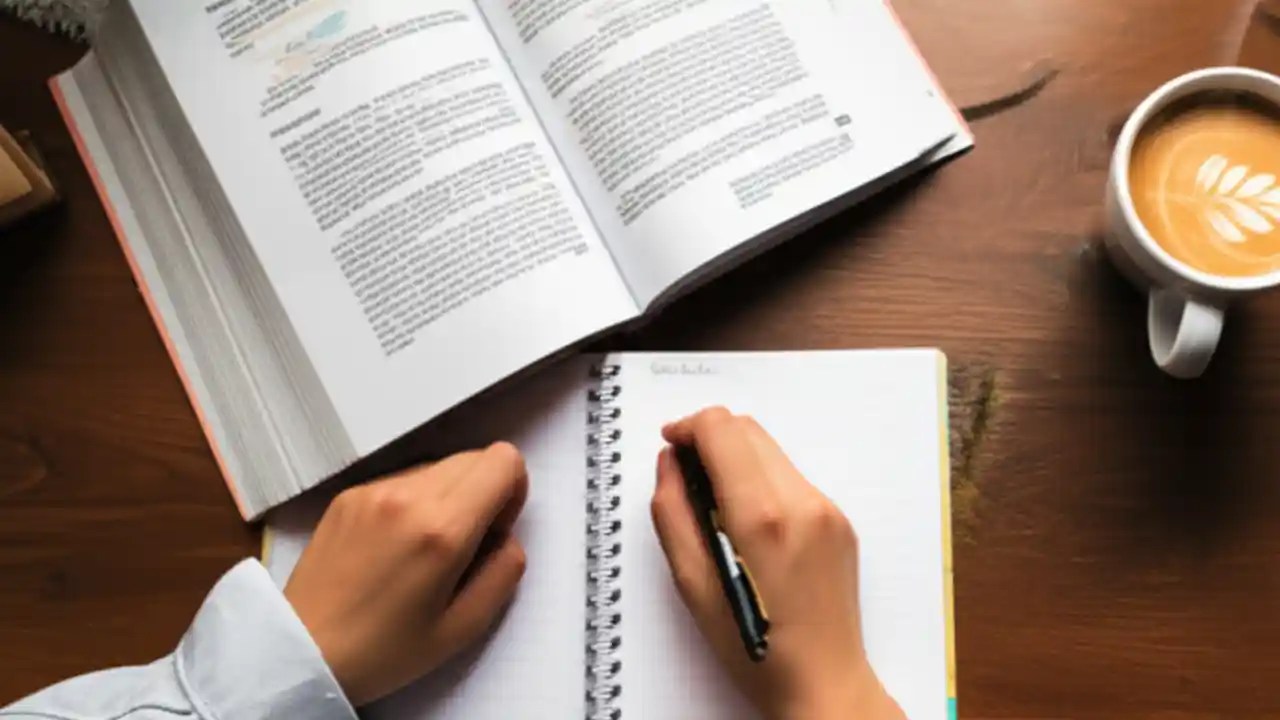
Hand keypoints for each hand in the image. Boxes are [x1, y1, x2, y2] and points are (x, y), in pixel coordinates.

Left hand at [284, 443, 528, 705]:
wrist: (304, 651)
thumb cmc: (383, 651)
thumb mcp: (464, 628)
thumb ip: (504, 572)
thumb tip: (507, 536)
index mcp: (442, 530)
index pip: (503, 461)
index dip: (513, 492)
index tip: (495, 530)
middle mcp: (407, 496)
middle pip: (474, 457)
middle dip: (484, 494)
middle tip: (463, 545)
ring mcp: (373, 490)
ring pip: (439, 466)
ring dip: (447, 497)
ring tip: (423, 550)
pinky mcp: (348, 494)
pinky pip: (403, 479)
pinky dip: (413, 502)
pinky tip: (393, 547)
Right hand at [650, 408, 904, 719]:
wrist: (824, 682)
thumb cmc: (754, 648)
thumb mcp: (693, 584)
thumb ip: (673, 514)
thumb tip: (670, 463)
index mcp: (761, 517)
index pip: (721, 430)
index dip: (687, 427)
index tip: (671, 446)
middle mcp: (801, 501)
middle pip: (748, 429)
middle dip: (710, 438)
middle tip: (686, 474)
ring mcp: (827, 508)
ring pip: (771, 449)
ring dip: (736, 458)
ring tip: (715, 504)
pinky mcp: (839, 519)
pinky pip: (791, 477)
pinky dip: (762, 480)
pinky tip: (749, 524)